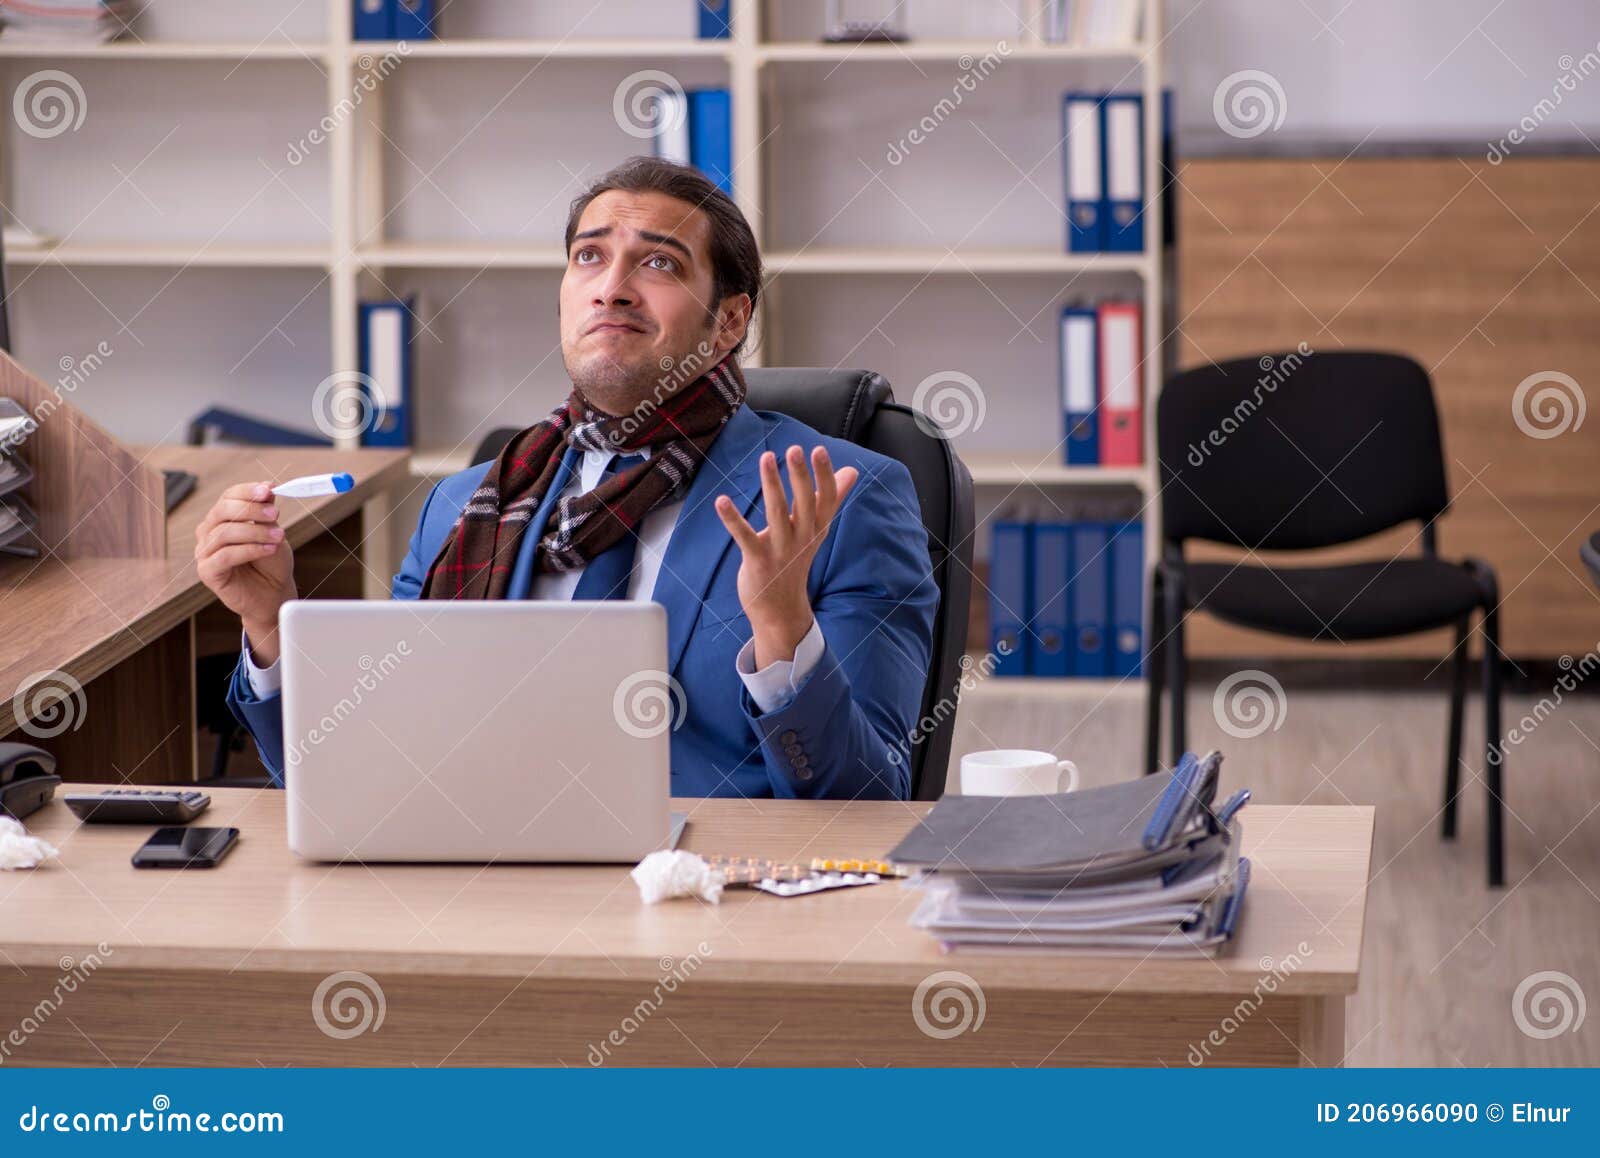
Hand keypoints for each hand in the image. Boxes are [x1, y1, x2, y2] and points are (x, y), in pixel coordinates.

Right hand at [194, 481, 297, 665]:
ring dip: (255, 532)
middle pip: (223, 511)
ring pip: (225, 532)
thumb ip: (266, 512)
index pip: (228, 496)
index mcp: (223, 518)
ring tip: (278, 536)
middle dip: (251, 509)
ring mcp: (204, 552)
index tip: (268, 489)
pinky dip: (250, 550)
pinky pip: (225, 556)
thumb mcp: (272, 531)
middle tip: (275, 514)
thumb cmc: (271, 563)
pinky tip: (268, 550)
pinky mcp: (207, 571)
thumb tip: (267, 487)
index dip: (247, 491)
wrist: (273, 594)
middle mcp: (209, 532)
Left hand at [715, 445, 857, 668]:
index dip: (824, 475)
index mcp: (816, 528)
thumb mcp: (815, 531)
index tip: (819, 450)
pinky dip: (732, 519)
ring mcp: (780, 550)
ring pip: (777, 513)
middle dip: (800, 476)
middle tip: (795, 449)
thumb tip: (852, 471)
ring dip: (771, 484)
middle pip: (805, 503)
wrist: (781, 610)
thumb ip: (831, 499)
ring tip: (766, 457)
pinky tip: (721, 500)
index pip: (826, 499)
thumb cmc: (795, 562)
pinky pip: (745, 536)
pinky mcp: (758, 561)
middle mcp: (802, 538)